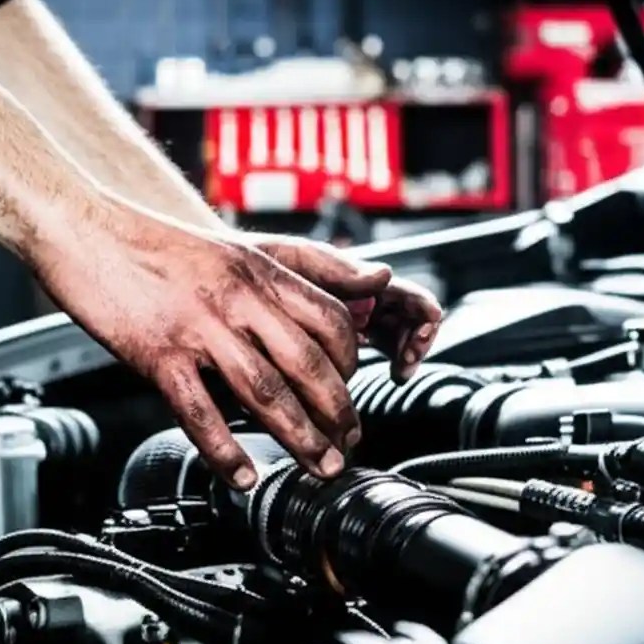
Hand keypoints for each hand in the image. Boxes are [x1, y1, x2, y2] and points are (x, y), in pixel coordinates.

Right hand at [32, 203, 377, 489]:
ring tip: (319, 467)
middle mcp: (236, 297)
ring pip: (266, 393)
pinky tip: (243, 476)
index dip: (351, 364)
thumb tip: (337, 295)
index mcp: (256, 268)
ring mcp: (198, 327)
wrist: (81, 228)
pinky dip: (227, 452)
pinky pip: (201, 413)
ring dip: (301, 438)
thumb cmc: (149, 242)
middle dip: (338, 414)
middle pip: (309, 364)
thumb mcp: (227, 247)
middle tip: (348, 445)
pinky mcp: (158, 354)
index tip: (350, 391)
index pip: (330, 319)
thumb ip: (280, 275)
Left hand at [245, 233, 442, 382]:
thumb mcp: (295, 259)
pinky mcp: (328, 341)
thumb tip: (383, 274)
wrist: (221, 273)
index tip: (414, 343)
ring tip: (392, 375)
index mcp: (357, 276)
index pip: (408, 295)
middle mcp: (358, 298)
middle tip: (403, 366)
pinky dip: (363, 372)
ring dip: (397, 358)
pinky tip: (352, 385)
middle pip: (407, 321)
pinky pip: (358, 357)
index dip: (423, 318)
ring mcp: (345, 320)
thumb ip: (337, 269)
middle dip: (414, 344)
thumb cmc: (256, 259)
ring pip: (390, 341)